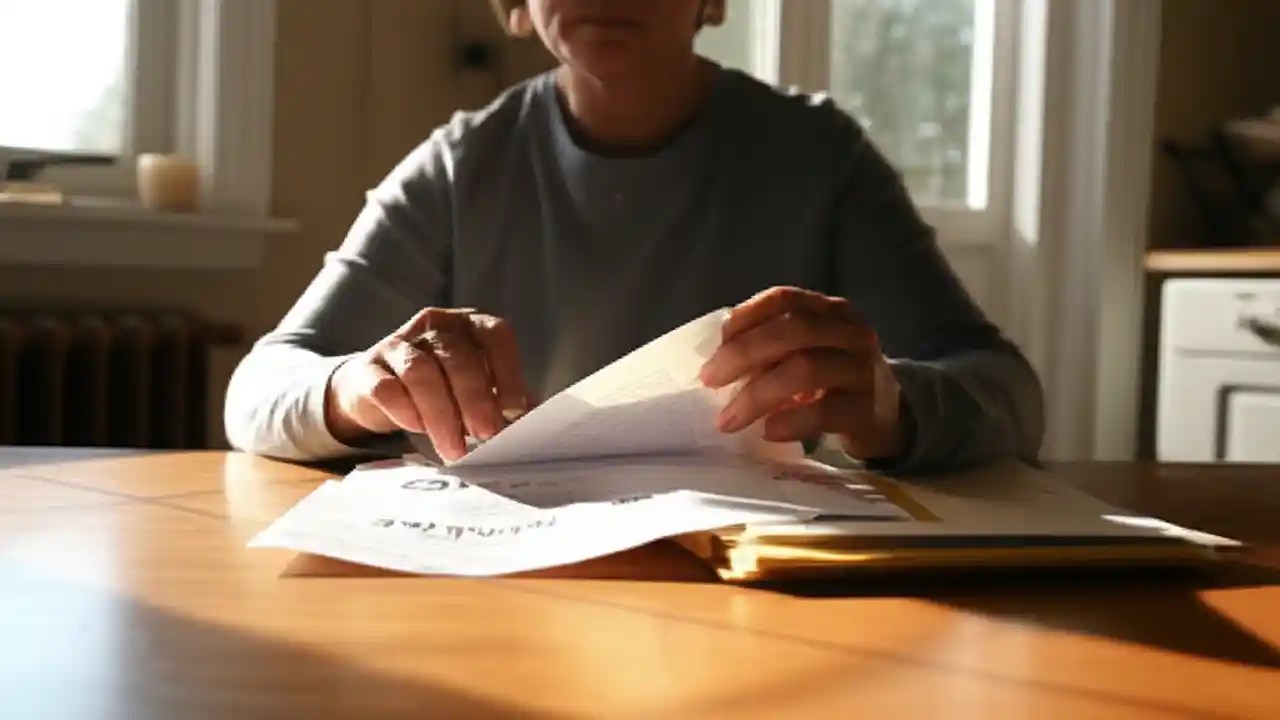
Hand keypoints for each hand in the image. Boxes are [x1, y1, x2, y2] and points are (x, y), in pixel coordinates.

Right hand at [325, 307, 530, 460]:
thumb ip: (502, 401)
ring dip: (441, 414)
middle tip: (486, 435)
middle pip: (457, 356)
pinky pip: (386, 387)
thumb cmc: (441, 389)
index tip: (515, 411)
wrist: (376, 389)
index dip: (508, 371)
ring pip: (420, 371)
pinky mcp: (368, 368)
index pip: (495, 335)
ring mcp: (398, 344)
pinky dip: (405, 411)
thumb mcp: (476, 388)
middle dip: (474, 398)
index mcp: (470, 326)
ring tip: (454, 448)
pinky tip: (418, 430)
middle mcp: (435, 326)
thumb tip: (535, 426)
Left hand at [698, 287, 907, 459]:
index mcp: (831, 311)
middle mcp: (852, 333)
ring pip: (806, 369)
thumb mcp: (808, 352)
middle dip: (743, 354)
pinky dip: (789, 421)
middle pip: (793, 330)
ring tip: (729, 419)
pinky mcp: (867, 410)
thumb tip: (717, 361)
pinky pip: (823, 411)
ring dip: (757, 394)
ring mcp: (863, 370)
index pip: (785, 298)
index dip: (746, 316)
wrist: (888, 418)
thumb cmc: (832, 381)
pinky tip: (767, 432)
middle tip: (710, 380)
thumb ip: (772, 347)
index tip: (716, 344)